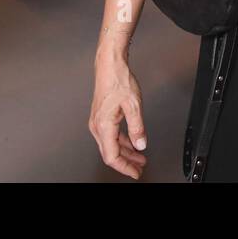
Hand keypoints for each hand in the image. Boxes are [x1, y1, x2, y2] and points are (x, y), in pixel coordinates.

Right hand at [89, 55, 147, 178]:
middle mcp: (97, 126)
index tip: (135, 172)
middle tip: (139, 168)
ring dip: (125, 153)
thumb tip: (140, 144)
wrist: (110, 66)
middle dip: (126, 163)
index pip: (112, 156)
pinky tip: (132, 143)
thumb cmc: (118, 81)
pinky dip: (122, 142)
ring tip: (139, 158)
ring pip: (111, 145)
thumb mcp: (134, 105)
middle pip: (110, 153)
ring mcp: (98, 121)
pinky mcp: (102, 117)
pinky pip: (111, 135)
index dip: (124, 167)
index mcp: (103, 126)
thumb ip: (137, 128)